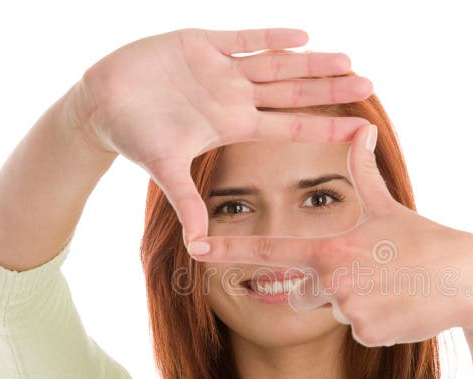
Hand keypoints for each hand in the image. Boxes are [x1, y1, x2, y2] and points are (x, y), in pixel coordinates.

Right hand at [69, 27, 373, 241]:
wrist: (103, 105)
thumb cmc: (135, 138)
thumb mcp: (165, 170)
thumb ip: (186, 203)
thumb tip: (197, 248)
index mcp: (234, 125)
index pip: (290, 127)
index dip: (325, 127)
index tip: (361, 129)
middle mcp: (235, 97)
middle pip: (293, 92)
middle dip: (329, 88)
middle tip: (369, 85)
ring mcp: (221, 69)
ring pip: (275, 63)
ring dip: (310, 62)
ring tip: (346, 59)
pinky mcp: (200, 43)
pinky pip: (242, 38)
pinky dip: (268, 37)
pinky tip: (301, 36)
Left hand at [186, 124, 472, 345]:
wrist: (467, 279)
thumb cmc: (423, 237)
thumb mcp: (388, 205)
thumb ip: (362, 171)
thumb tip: (360, 128)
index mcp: (332, 246)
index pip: (270, 249)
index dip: (230, 248)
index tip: (194, 245)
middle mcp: (334, 279)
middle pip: (311, 289)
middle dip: (336, 284)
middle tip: (377, 272)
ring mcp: (350, 310)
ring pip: (337, 311)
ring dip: (361, 303)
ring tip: (393, 287)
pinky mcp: (368, 335)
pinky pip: (359, 331)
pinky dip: (377, 322)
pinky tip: (401, 307)